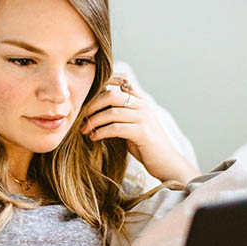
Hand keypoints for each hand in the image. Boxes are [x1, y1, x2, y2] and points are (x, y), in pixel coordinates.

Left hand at [80, 74, 200, 183]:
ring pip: (112, 112)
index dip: (105, 81)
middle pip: (112, 95)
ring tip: (84, 129)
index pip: (123, 81)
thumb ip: (120, 115)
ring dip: (94, 121)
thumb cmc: (146, 146)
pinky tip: (94, 137)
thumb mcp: (133, 126)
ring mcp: (144, 118)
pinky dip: (101, 132)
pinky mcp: (143, 133)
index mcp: (142, 101)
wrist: (166, 163)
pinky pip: (116, 128)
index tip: (88, 93)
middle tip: (80, 116)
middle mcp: (144, 106)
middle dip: (92, 105)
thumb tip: (96, 111)